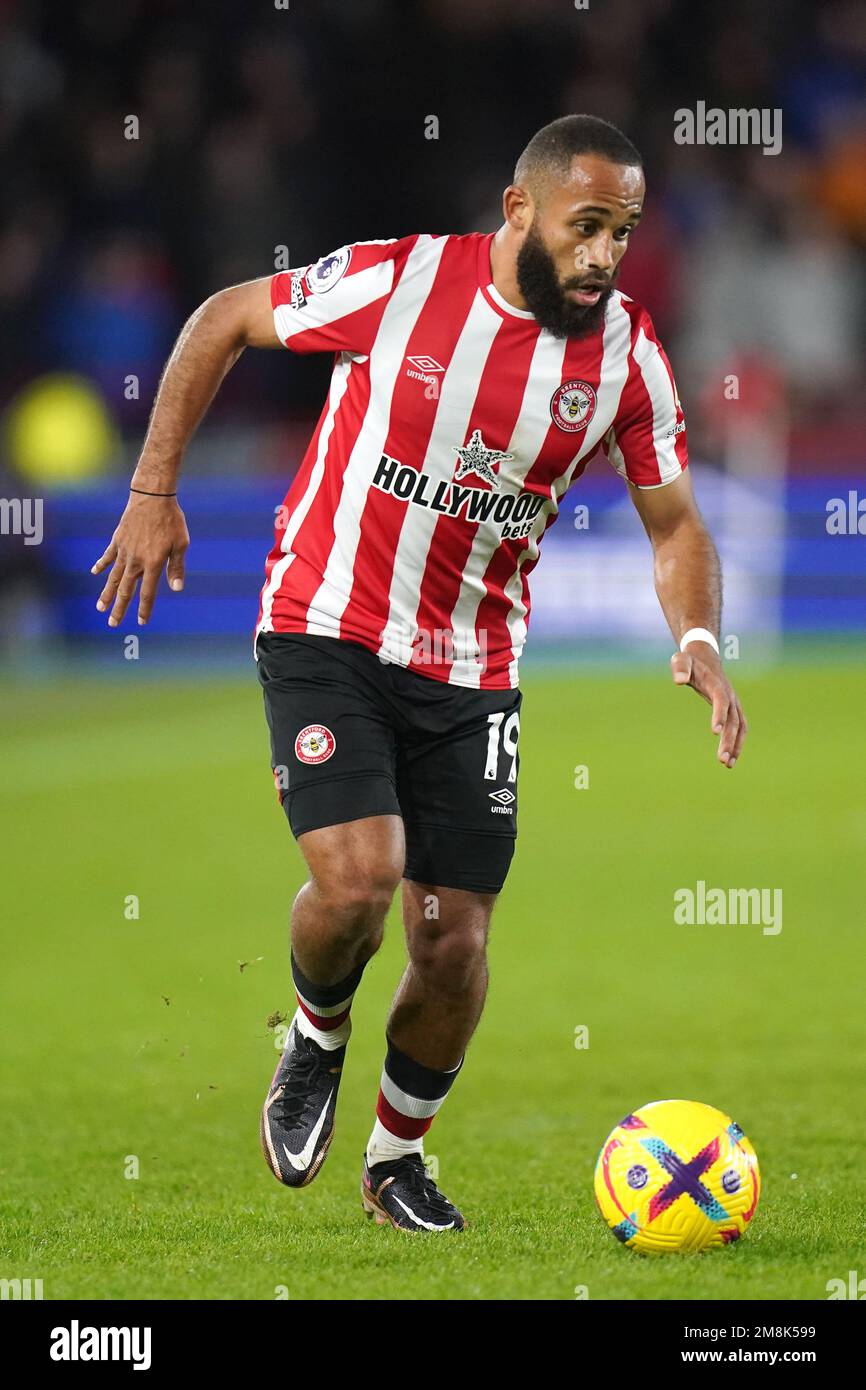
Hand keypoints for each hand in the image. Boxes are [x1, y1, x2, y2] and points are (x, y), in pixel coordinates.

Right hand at [91, 493, 188, 626]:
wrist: (152, 497)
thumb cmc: (171, 520)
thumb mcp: (181, 544)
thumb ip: (177, 567)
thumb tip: (177, 589)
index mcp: (153, 564)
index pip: (147, 593)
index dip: (144, 609)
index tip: (141, 622)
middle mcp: (136, 561)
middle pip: (125, 590)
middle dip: (119, 608)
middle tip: (112, 624)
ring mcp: (124, 551)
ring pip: (113, 577)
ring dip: (106, 593)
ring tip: (100, 608)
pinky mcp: (118, 540)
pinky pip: (108, 556)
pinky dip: (101, 564)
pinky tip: (95, 572)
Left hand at [670, 643, 746, 768]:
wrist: (705, 658)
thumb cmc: (689, 661)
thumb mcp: (681, 660)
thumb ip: (680, 668)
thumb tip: (679, 680)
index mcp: (717, 685)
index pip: (721, 701)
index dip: (719, 715)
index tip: (715, 732)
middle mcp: (730, 696)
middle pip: (733, 720)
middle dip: (729, 740)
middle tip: (722, 760)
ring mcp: (734, 703)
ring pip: (740, 727)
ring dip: (736, 745)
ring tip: (728, 765)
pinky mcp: (733, 710)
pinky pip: (740, 728)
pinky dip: (737, 743)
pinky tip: (731, 759)